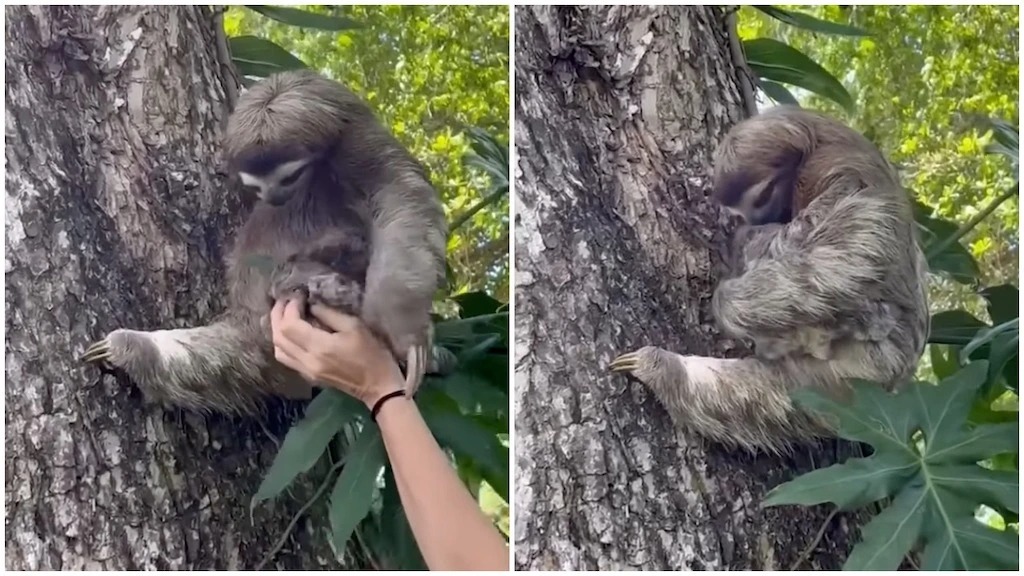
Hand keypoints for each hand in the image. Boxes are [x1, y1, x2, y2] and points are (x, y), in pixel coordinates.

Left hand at [269, 299, 403, 408]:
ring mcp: (306, 371)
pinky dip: (283, 343)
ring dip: (277, 330)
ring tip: (284, 315)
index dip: (290, 308)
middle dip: (278, 315)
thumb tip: (311, 307)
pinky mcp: (308, 376)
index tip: (300, 296)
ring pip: (278, 349)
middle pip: (278, 337)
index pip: (290, 325)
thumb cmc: (373, 354)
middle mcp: (308, 360)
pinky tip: (291, 333)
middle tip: (285, 300)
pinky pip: (286, 358)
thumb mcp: (355, 327)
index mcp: (320, 347)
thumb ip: (330, 315)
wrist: (378, 386)